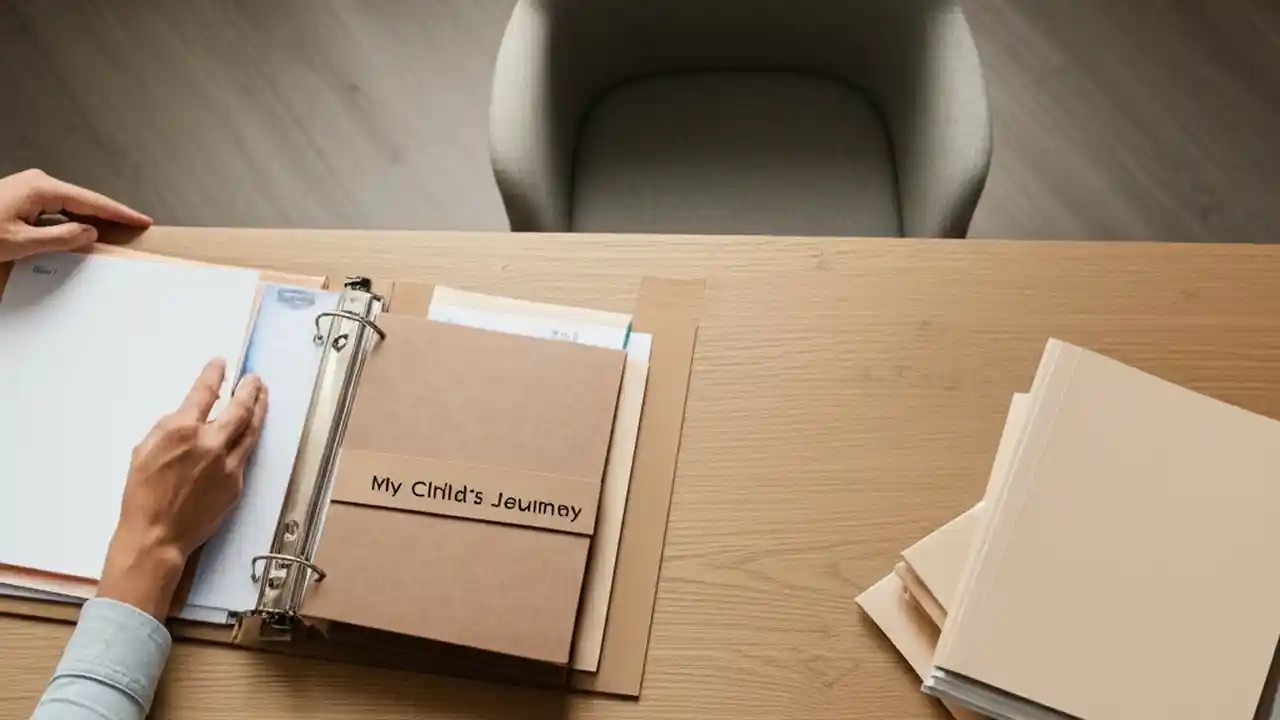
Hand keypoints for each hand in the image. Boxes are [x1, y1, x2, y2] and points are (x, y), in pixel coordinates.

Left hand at [0, 168, 151, 262]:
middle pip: (84, 200)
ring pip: (70, 205)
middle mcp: (38, 182)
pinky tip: (80, 232)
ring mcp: (29, 188)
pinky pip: (56, 208)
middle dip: (109, 214)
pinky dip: (71, 220)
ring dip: (89, 218)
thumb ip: (61, 238)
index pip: (92, 201)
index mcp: (41, 188)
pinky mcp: (21, 197)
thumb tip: (89, 232)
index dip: (119, 212)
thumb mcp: (22, 242)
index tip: (142, 220)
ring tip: (114, 231)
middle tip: (134, 226)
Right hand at [98, 359, 267, 618]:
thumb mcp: (143, 451)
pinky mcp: (236, 482)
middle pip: (239, 408)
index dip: (214, 376)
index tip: (221, 364)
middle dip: (249, 389)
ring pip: (251, 429)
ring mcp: (227, 463)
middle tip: (254, 378)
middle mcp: (209, 443)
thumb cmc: (142, 496)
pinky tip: (251, 431)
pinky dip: (250, 437)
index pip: (204, 393)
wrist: (157, 534)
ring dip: (259, 409)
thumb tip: (187, 416)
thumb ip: (168, 429)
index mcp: (181, 430)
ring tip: (262, 396)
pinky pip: (246, 454)